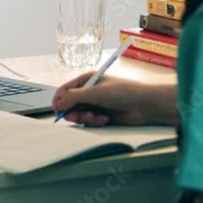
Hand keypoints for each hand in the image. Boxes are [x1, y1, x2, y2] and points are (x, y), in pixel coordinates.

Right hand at [52, 73, 176, 126]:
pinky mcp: (101, 116)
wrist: (144, 105)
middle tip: (77, 116)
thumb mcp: (95, 92)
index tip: (58, 110)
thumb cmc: (124, 92)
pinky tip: (105, 119)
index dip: (59, 100)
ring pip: (78, 115)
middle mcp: (89, 92)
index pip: (65, 90)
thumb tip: (58, 103)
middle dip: (72, 111)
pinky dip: (94, 122)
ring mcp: (95, 104)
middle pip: (69, 104)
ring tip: (95, 117)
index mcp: (87, 80)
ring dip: (84, 118)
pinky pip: (89, 122)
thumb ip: (74, 97)